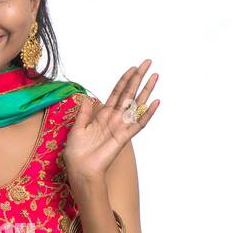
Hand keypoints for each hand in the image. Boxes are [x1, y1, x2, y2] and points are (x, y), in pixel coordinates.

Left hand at [63, 59, 158, 186]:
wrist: (80, 169)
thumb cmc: (77, 153)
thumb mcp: (77, 128)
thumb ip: (84, 113)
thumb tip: (87, 98)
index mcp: (103, 115)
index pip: (116, 93)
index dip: (124, 80)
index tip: (132, 68)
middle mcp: (115, 119)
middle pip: (129, 94)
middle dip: (138, 78)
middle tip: (148, 63)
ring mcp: (121, 127)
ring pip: (136, 105)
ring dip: (146, 90)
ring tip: (155, 76)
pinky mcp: (124, 137)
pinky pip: (138, 124)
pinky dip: (147, 114)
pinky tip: (155, 103)